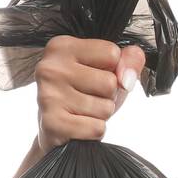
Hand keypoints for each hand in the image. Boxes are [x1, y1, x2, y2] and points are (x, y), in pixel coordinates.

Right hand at [33, 35, 145, 153]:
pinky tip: (78, 125)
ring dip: (101, 115)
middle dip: (109, 96)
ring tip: (83, 111)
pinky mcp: (52, 123)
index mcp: (62, 47)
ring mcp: (48, 95)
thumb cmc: (83, 93)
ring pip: (105, 108)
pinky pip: (97, 128)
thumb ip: (129, 59)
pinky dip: (94, 131)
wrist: (54, 128)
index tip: (95, 75)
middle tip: (89, 98)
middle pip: (110, 83)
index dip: (114, 70)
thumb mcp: (109, 68)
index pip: (112, 53)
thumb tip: (128, 78)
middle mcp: (51, 68)